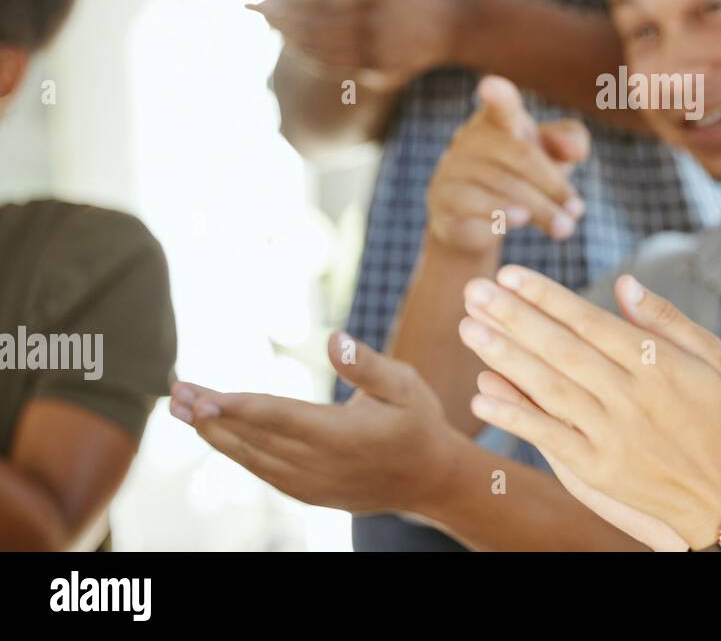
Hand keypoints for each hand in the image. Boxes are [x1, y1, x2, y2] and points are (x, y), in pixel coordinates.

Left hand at [169, 332, 468, 515]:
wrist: (431, 480)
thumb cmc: (419, 423)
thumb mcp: (405, 385)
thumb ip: (367, 365)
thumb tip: (333, 338)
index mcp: (345, 435)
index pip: (280, 417)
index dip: (238, 406)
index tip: (203, 395)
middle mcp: (321, 465)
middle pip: (255, 438)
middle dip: (211, 415)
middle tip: (176, 392)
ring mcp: (311, 485)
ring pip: (252, 458)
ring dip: (215, 433)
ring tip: (182, 409)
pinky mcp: (307, 493)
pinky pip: (263, 471)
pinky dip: (236, 451)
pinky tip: (217, 433)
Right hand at [427, 76, 588, 251]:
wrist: (477, 218)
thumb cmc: (521, 173)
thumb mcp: (552, 152)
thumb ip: (570, 140)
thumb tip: (575, 150)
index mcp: (497, 120)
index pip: (500, 105)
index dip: (497, 95)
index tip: (490, 87)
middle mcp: (468, 142)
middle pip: (519, 158)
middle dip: (552, 187)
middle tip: (577, 212)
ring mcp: (450, 175)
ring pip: (495, 190)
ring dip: (535, 210)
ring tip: (562, 227)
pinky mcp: (441, 211)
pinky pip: (466, 217)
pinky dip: (493, 223)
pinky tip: (515, 224)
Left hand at [457, 267, 720, 549]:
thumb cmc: (718, 415)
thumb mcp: (710, 355)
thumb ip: (665, 318)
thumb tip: (624, 281)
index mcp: (656, 363)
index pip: (588, 321)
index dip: (546, 296)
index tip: (510, 275)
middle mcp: (630, 396)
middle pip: (560, 349)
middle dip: (512, 317)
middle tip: (474, 290)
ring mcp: (611, 434)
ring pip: (548, 388)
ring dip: (504, 357)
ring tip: (469, 328)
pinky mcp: (598, 470)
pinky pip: (548, 438)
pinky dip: (513, 417)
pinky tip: (481, 395)